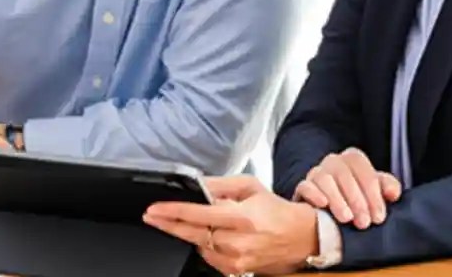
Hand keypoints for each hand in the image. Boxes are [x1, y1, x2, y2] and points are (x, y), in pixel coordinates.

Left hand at [144, 176, 318, 275]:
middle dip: (167, 224)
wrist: (300, 237)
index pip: (199, 214)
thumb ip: (220, 185)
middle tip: (150, 216)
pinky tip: (210, 235)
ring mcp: (237, 259)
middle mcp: (238, 241)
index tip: (155, 209)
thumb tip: (197, 183)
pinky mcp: (237, 270)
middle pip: (192, 234)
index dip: (173, 211)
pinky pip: (209, 257)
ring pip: (199, 246)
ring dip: (189, 234)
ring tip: (188, 222)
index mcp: (242, 216)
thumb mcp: (250, 186)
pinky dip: (204, 245)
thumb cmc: (275, 210)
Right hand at [293, 147, 400, 228]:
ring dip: (337, 199)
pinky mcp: (303, 188)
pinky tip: (323, 205)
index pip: (362, 168)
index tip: (378, 216)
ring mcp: (316, 173)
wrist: (333, 212)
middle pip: (343, 173)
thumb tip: (393, 193)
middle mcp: (334, 162)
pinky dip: (313, 194)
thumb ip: (388, 187)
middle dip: (356, 200)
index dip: (372, 192)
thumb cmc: (358, 199)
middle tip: (364, 223)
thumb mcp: (376, 192)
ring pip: (324, 179)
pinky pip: (304, 186)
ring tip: (346, 219)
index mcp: (353, 159)